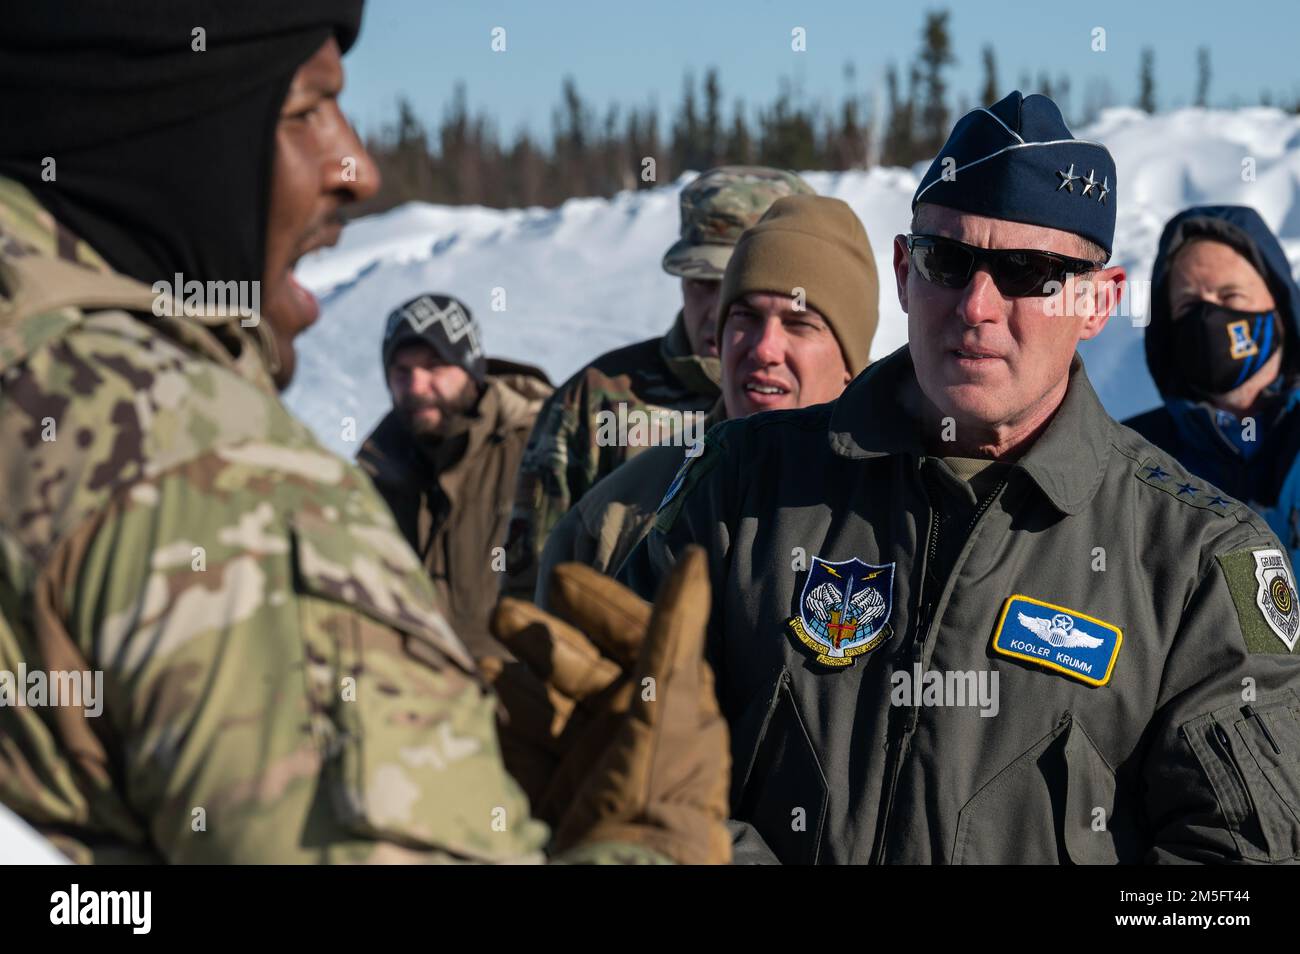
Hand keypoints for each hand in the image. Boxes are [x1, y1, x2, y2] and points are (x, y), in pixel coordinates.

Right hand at [484, 547, 729, 863]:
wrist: (619, 880)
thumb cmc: (654, 791)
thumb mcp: (665, 704)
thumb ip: (672, 631)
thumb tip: (694, 557)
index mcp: (668, 704)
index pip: (634, 638)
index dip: (601, 604)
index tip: (561, 577)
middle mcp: (629, 732)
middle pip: (580, 669)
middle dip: (542, 639)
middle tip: (502, 613)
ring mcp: (589, 765)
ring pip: (545, 706)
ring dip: (514, 680)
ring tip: (482, 659)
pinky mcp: (555, 797)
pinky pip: (522, 749)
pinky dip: (498, 724)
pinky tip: (477, 700)